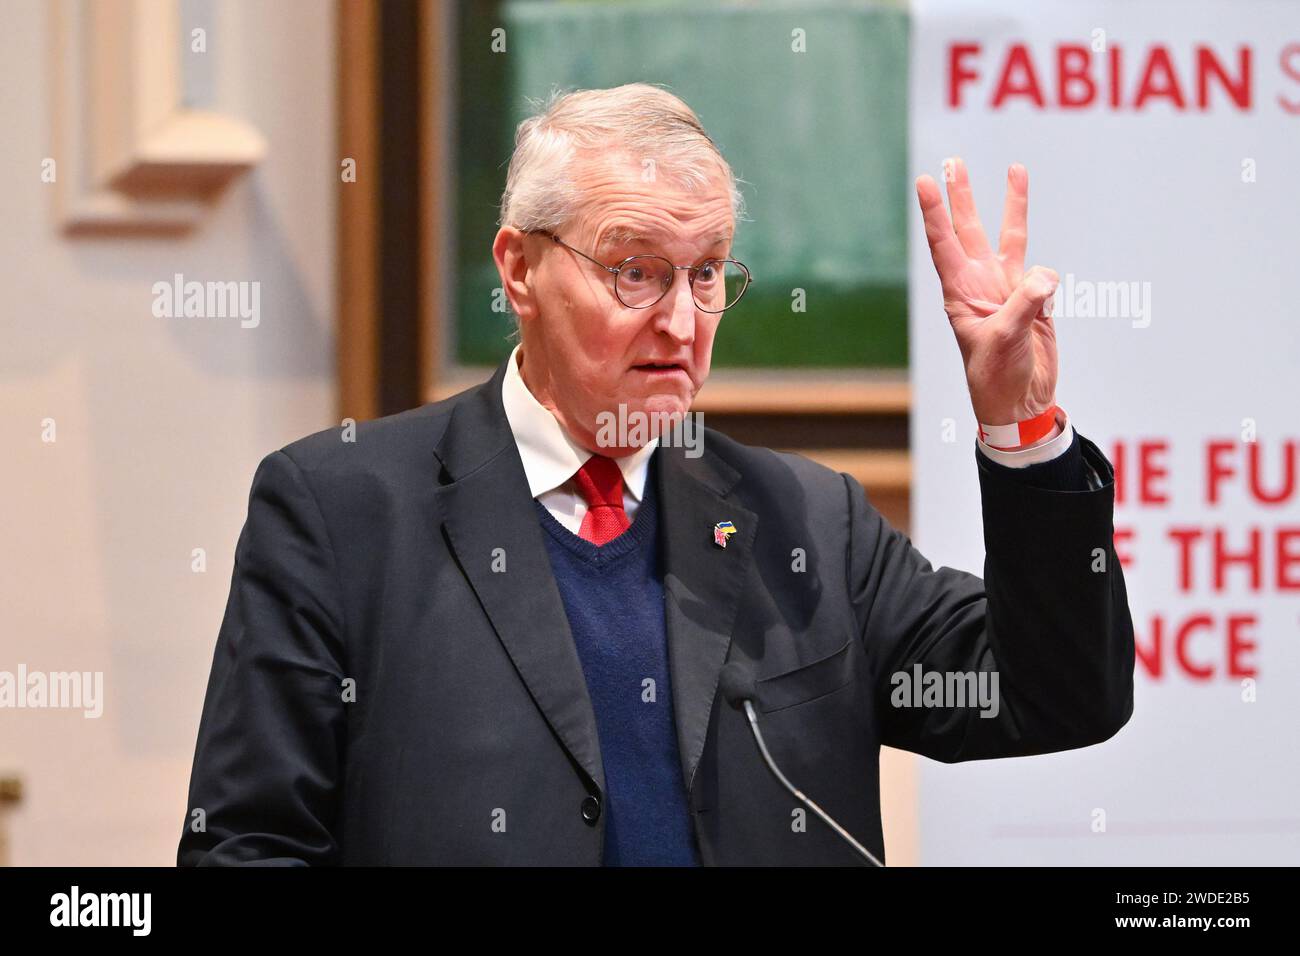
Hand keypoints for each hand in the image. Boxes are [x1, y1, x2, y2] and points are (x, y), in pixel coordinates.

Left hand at [915, 158, 1058, 426]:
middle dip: (962, 196)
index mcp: (961, 294)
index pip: (944, 244)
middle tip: (953, 162)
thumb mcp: (1004, 342)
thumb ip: (1024, 305)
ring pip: (1007, 237)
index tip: (924, 182)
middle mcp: (980, 284)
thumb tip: (1045, 276)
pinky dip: (1047, 274)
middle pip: (970, 229)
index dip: (935, 213)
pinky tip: (1045, 294)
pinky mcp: (1033, 299)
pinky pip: (1041, 269)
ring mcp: (1007, 289)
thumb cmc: (997, 377)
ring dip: (1008, 204)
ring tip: (1014, 168)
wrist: (1020, 403)